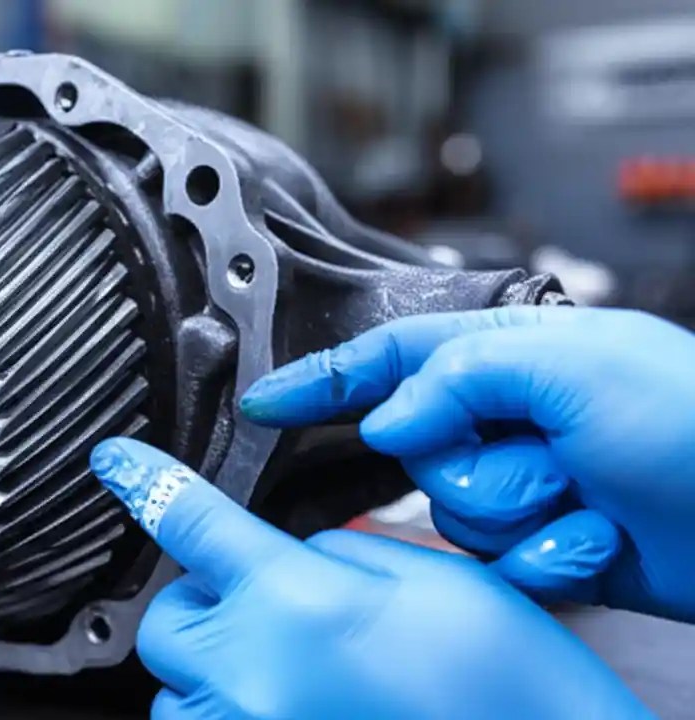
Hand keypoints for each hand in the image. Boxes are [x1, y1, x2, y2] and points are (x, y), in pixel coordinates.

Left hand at [90, 438, 650, 718]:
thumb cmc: (506, 681)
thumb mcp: (423, 577)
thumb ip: (325, 555)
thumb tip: (277, 559)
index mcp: (293, 602)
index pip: (188, 521)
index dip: (144, 482)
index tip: (115, 464)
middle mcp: (251, 676)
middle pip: (168, 620)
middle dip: (206, 603)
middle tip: (273, 608)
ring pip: (175, 691)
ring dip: (213, 670)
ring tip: (292, 674)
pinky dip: (226, 715)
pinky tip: (288, 707)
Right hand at [240, 306, 694, 621]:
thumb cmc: (692, 420)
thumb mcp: (572, 365)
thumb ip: (458, 377)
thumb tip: (388, 420)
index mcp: (510, 354)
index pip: (390, 358)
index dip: (323, 381)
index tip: (265, 402)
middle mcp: (510, 416)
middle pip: (418, 453)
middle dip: (475, 469)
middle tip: (547, 461)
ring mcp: (528, 482)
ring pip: (455, 514)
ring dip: (523, 518)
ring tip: (592, 502)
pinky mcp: (545, 541)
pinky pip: (500, 562)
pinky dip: (550, 560)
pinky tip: (602, 542)